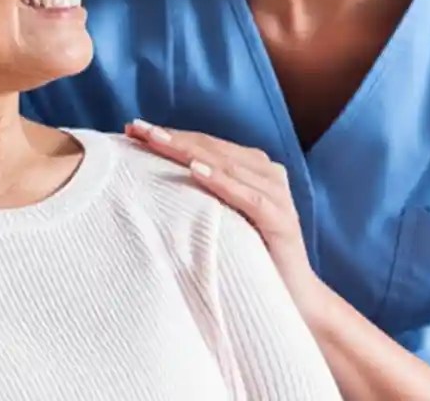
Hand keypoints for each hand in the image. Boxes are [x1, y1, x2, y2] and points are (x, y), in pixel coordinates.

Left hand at [124, 119, 324, 313]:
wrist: (297, 300)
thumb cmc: (252, 257)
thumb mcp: (223, 219)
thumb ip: (202, 194)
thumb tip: (150, 177)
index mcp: (253, 168)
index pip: (205, 144)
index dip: (170, 135)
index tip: (132, 129)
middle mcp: (268, 174)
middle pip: (212, 149)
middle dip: (172, 137)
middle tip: (137, 129)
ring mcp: (277, 195)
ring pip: (227, 165)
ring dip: (189, 151)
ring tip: (157, 141)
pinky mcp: (281, 221)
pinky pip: (248, 197)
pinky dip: (222, 183)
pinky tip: (196, 172)